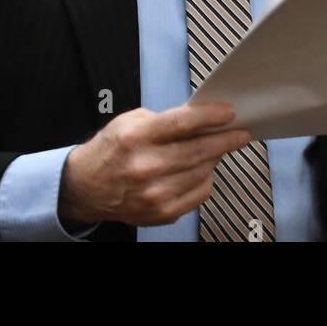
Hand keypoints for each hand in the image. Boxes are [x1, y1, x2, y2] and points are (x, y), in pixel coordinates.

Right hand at [59, 102, 250, 227]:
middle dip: (226, 140)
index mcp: (136, 137)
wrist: (86, 187)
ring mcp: (153, 193)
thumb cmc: (111, 150)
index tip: (230, 113)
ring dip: (215, 159)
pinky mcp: (160, 212)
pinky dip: (205, 179)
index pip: (183, 123)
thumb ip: (165, 119)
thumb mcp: (130, 121)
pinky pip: (199, 193)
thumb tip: (202, 118)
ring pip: (202, 172)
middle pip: (199, 150)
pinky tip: (202, 170)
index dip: (211, 116)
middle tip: (240, 134)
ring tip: (216, 149)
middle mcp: (145, 166)